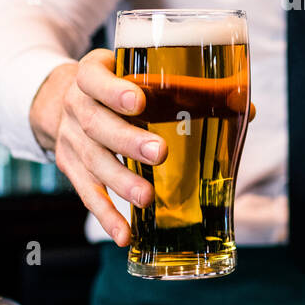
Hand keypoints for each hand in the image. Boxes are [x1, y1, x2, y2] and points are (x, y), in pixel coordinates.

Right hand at [30, 50, 255, 245]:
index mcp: (89, 76)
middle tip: (159, 153)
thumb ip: (180, 85)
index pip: (93, 78)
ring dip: (122, 182)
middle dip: (128, 140)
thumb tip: (245, 107)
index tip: (138, 100)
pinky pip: (89, 195)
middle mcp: (75, 108)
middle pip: (97, 124)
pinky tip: (125, 234)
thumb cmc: (114, 86)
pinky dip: (107, 216)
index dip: (113, 90)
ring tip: (147, 197)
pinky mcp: (72, 170)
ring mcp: (71, 141)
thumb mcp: (133, 70)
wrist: (59, 101)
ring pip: (94, 162)